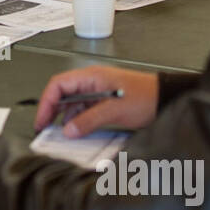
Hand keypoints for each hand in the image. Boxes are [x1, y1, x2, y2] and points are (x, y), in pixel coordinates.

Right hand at [35, 65, 159, 136]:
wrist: (166, 98)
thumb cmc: (146, 96)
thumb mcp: (114, 109)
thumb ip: (89, 120)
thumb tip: (68, 130)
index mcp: (91, 77)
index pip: (58, 85)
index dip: (46, 102)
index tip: (42, 119)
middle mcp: (91, 82)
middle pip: (62, 94)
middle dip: (51, 110)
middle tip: (44, 128)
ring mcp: (97, 92)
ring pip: (72, 103)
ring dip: (65, 118)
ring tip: (60, 133)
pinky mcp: (104, 102)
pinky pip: (83, 110)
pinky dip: (77, 121)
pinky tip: (77, 131)